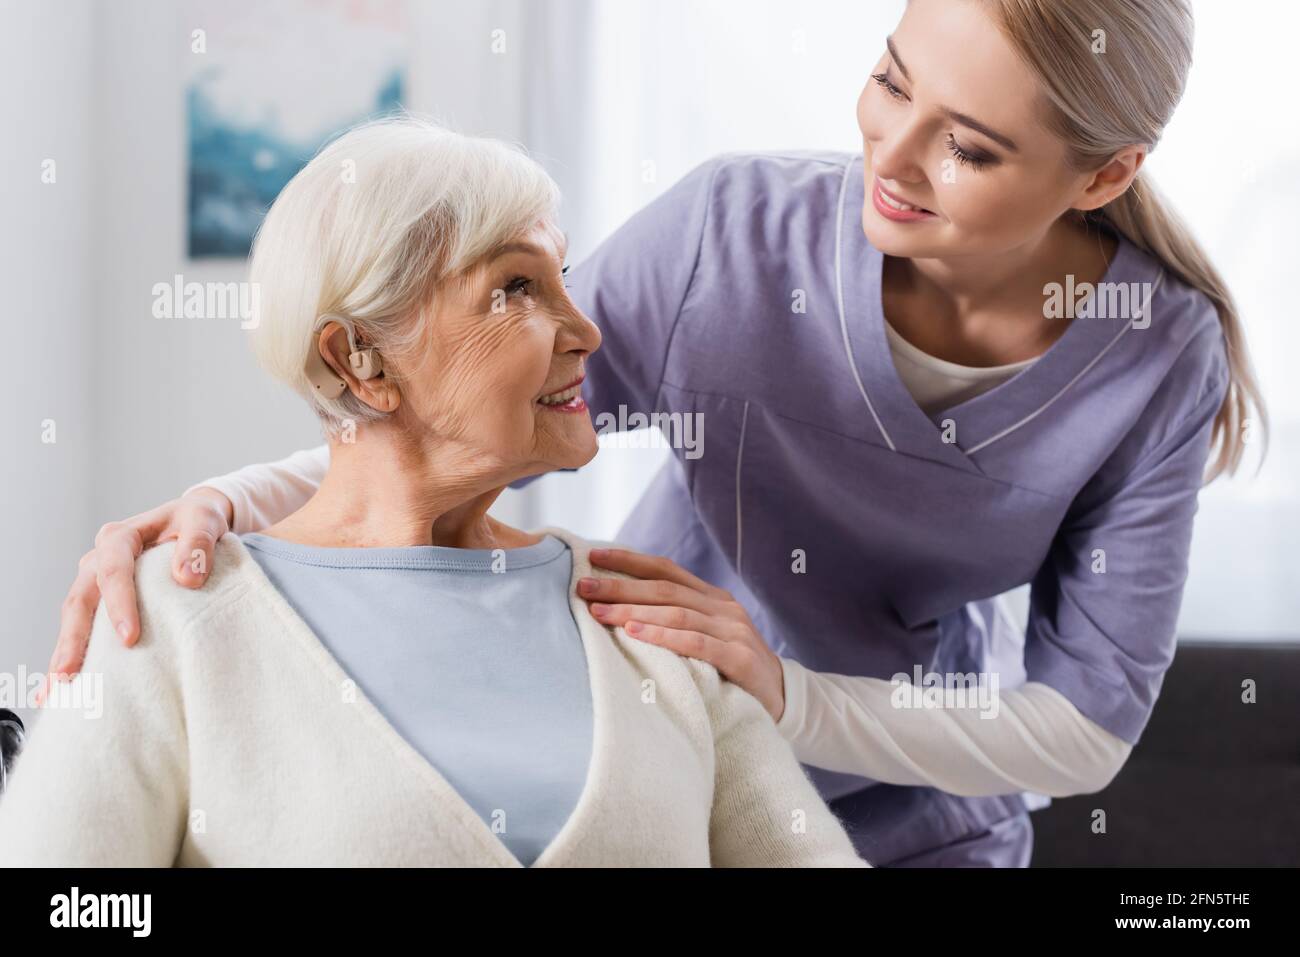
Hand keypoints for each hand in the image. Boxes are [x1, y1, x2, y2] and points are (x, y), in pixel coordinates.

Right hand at [36, 487, 233, 705]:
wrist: (197, 521)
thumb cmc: (199, 519)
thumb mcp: (205, 519)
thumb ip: (199, 543)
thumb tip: (188, 577)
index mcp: (121, 537)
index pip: (113, 570)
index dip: (119, 603)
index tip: (129, 637)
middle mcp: (100, 558)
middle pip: (80, 598)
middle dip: (73, 638)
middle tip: (70, 674)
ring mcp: (97, 580)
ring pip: (75, 617)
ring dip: (68, 651)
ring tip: (61, 688)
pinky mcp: (104, 600)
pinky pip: (86, 627)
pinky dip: (78, 653)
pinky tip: (67, 685)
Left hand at [581, 547, 786, 721]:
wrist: (783, 700)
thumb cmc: (731, 671)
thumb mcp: (706, 637)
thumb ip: (676, 621)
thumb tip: (619, 611)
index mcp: (712, 597)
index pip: (665, 569)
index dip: (629, 561)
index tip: (593, 557)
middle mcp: (723, 607)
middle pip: (664, 589)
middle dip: (620, 586)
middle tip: (583, 586)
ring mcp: (734, 631)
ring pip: (676, 612)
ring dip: (632, 611)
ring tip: (598, 612)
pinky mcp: (739, 658)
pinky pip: (695, 642)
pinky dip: (662, 636)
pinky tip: (635, 634)